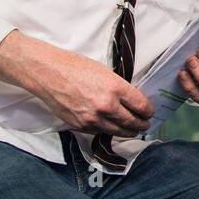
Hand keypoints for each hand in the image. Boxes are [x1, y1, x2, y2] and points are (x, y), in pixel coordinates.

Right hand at [0, 31, 153, 136]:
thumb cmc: (76, 66)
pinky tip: (112, 127)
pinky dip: (109, 131)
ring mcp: (92, 119)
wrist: (48, 73)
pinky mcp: (80, 126)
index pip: (142, 106)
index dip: (149, 111)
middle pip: (132, 122)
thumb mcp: (105, 72)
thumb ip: (120, 88)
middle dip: (142, 124)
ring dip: (128, 131)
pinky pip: (100, 132)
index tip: (150, 112)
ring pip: (118, 131)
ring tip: (133, 130)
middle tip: (145, 124)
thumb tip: (133, 101)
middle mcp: (106, 106)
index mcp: (115, 88)